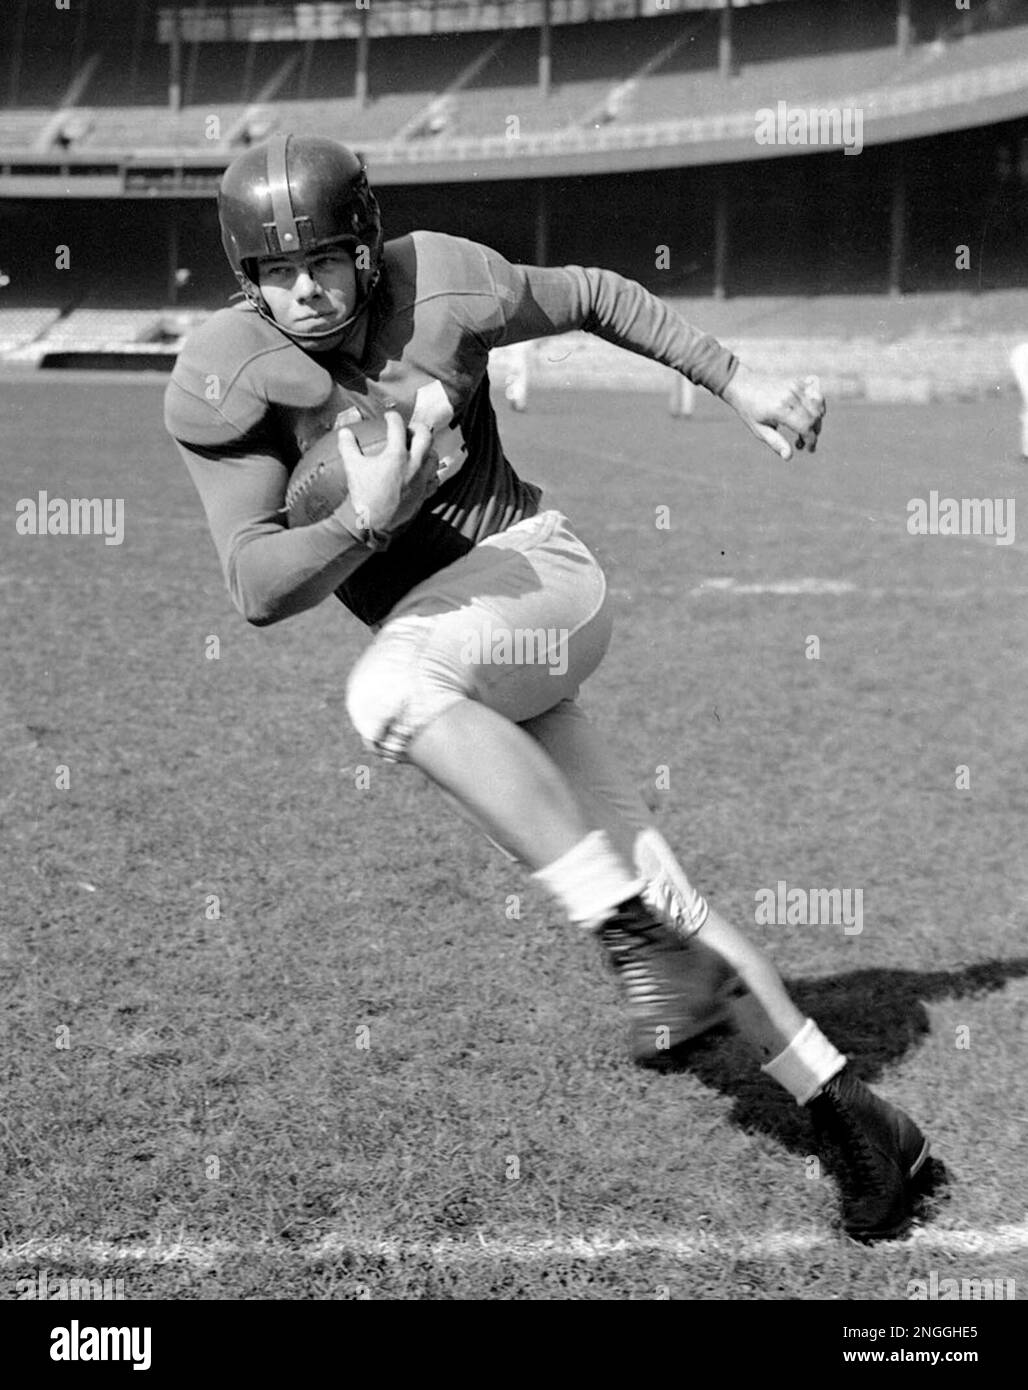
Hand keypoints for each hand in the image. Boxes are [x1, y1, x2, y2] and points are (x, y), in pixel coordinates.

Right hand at [337, 410, 438, 535]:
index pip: (398, 427)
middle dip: (419, 428)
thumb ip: (348, 447)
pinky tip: (423, 472)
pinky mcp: (424, 494)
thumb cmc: (362, 495)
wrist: (372, 524)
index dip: (393, 417)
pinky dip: (430, 472)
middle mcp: (413, 465)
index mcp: (396, 455)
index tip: (389, 417)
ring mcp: (421, 480)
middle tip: (411, 428)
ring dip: (428, 449)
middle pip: (425, 436)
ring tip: (419, 448)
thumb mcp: (352, 468)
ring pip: (433, 457)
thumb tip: (344, 432)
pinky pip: (433, 479)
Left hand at [720, 364, 825, 460]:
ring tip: (803, 429)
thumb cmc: (749, 410)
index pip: (806, 427)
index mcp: (780, 409)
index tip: (809, 449)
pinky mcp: (797, 381)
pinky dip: (817, 407)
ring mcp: (795, 386)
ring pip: (818, 406)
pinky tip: (806, 415)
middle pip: (815, 417)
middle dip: (814, 432)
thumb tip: (788, 456)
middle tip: (802, 441)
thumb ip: (775, 443)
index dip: (811, 441)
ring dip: (816, 421)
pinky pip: (816, 395)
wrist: (742, 384)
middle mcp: (790, 396)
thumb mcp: (759, 430)